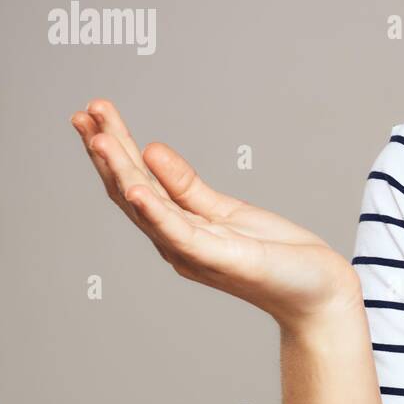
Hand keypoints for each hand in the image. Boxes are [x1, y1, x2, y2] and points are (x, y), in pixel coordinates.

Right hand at [71, 98, 358, 331]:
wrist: (319, 292)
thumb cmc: (276, 256)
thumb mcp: (226, 211)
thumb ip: (186, 186)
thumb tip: (150, 150)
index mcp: (177, 229)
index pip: (135, 182)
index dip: (113, 148)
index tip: (93, 112)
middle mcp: (176, 243)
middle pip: (131, 191)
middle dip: (107, 151)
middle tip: (84, 112)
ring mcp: (194, 253)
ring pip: (147, 208)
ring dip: (120, 173)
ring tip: (99, 138)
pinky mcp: (219, 258)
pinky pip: (180, 233)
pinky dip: (155, 211)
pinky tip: (135, 188)